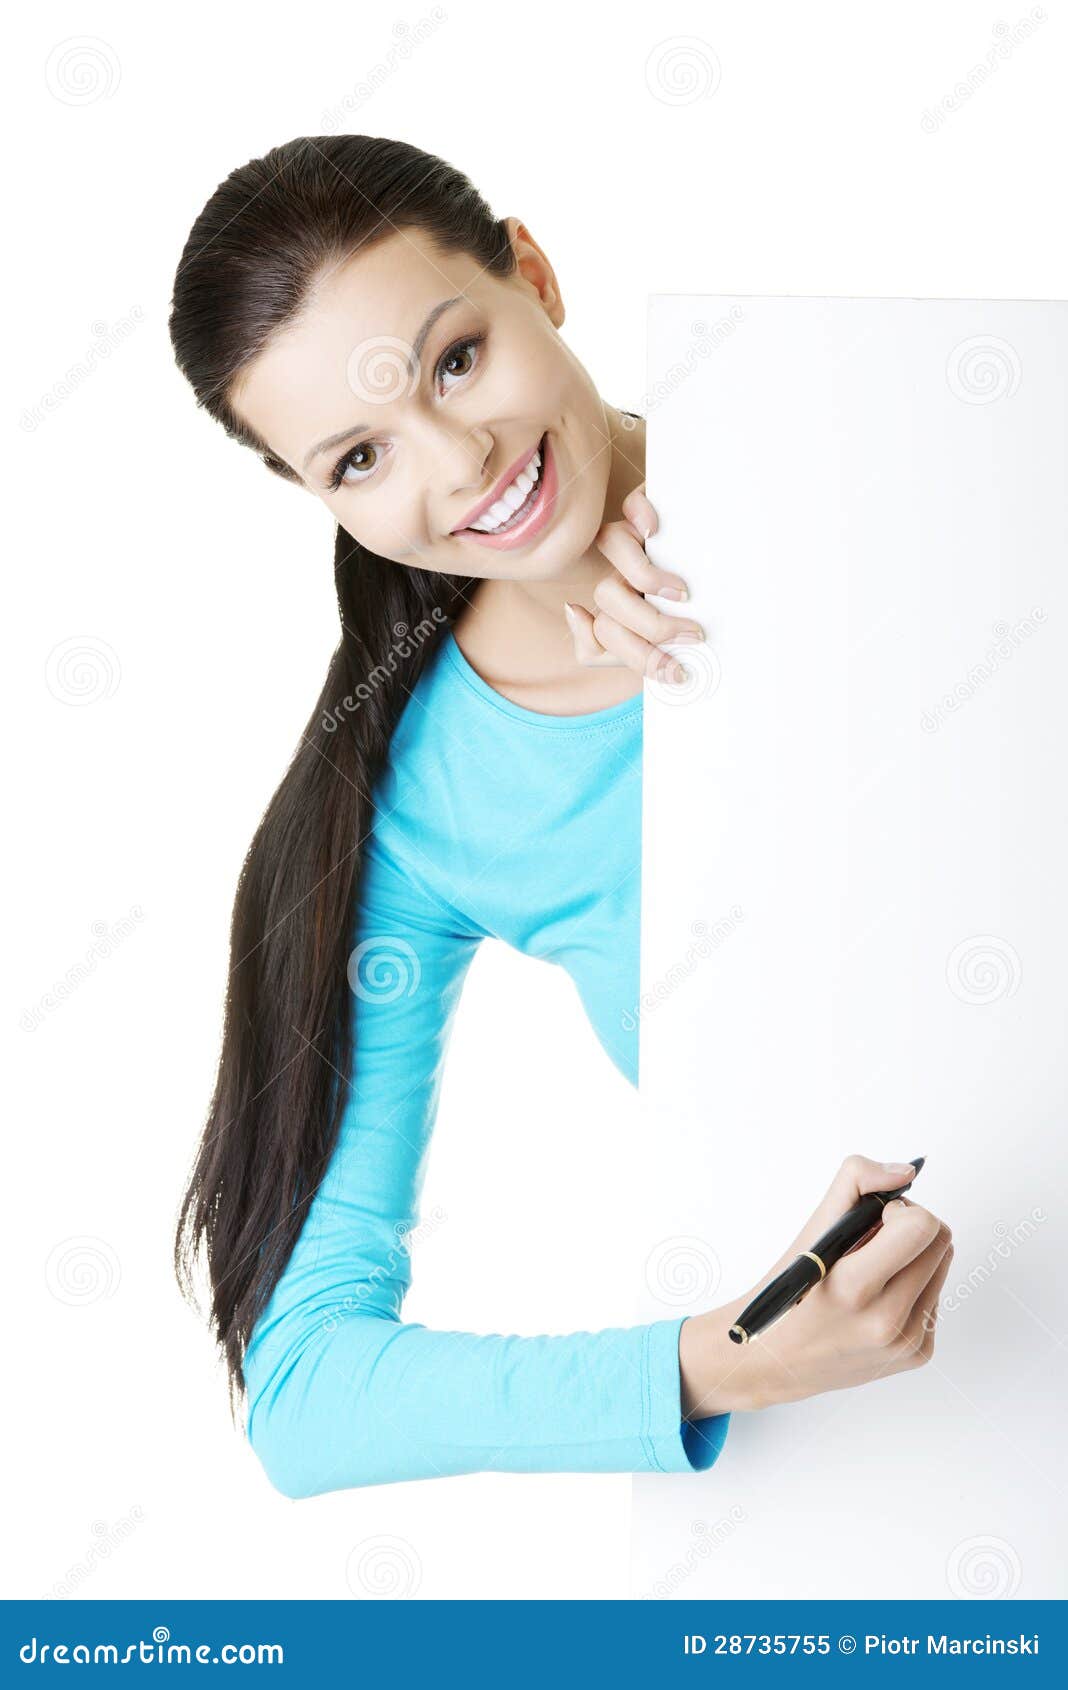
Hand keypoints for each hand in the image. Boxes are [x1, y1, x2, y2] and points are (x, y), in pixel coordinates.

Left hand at [564, 483, 703, 685]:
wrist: (719, 553)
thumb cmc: (690, 608)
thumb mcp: (668, 640)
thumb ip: (632, 652)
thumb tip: (614, 635)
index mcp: (617, 613)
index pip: (600, 639)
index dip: (637, 657)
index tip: (677, 670)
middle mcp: (617, 576)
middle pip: (607, 599)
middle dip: (651, 625)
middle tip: (692, 633)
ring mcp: (629, 539)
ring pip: (611, 552)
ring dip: (647, 578)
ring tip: (683, 594)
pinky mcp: (645, 508)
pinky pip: (631, 506)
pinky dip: (640, 516)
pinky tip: (657, 532)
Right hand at [678, 1154, 953, 1419]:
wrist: (776, 1360)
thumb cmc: (791, 1290)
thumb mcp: (813, 1228)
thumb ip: (857, 1181)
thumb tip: (907, 1172)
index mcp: (855, 1287)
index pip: (922, 1228)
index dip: (902, 1211)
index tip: (876, 1219)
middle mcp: (886, 1321)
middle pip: (942, 1243)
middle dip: (911, 1229)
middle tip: (874, 1240)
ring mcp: (906, 1342)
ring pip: (942, 1267)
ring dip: (914, 1257)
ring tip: (873, 1270)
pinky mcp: (918, 1353)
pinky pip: (935, 1297)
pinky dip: (912, 1287)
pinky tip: (879, 1297)